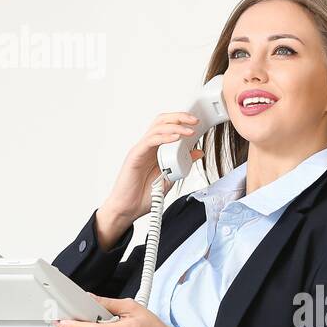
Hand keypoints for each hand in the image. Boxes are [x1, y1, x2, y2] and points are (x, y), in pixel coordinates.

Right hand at [96, 112, 205, 246]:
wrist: (128, 209)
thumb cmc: (144, 195)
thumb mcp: (171, 177)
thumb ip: (183, 164)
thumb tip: (198, 152)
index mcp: (156, 150)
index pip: (168, 127)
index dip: (182, 121)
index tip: (196, 123)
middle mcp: (148, 147)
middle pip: (162, 122)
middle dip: (179, 117)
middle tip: (194, 121)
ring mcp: (141, 150)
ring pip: (157, 128)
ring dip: (175, 126)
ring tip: (190, 131)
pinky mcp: (135, 156)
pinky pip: (150, 141)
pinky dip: (164, 137)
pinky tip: (176, 138)